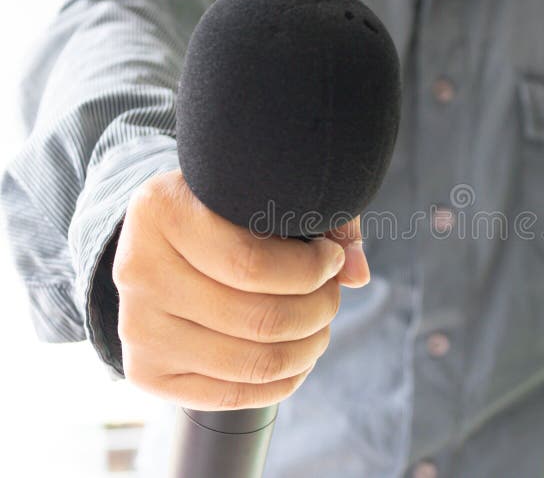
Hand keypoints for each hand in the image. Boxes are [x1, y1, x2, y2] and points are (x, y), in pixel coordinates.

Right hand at [112, 170, 368, 410]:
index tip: (332, 258)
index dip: (312, 269)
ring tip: (319, 323)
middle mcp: (137, 270)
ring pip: (253, 362)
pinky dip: (283, 380)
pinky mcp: (146, 371)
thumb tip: (358, 273)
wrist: (164, 248)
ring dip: (308, 347)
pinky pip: (232, 396)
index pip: (252, 264)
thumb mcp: (268, 196)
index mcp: (162, 210)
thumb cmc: (228, 215)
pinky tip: (298, 354)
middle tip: (331, 294)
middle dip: (318, 310)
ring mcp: (137, 327)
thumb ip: (323, 220)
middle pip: (259, 319)